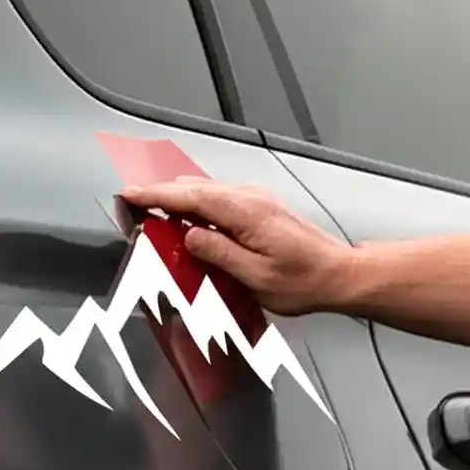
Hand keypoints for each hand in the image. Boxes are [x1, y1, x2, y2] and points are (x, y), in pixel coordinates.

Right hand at [121, 177, 358, 315]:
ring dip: (176, 197)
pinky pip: (218, 197)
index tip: (130, 194)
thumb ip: (218, 254)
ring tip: (151, 207)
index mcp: (246, 213)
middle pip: (194, 187)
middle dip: (159, 192)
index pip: (191, 198)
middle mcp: (250, 198)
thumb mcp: (256, 277)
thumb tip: (188, 237)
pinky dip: (195, 201)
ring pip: (205, 189)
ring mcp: (256, 199)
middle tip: (132, 202)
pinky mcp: (259, 206)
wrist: (339, 274)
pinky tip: (186, 214)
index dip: (156, 195)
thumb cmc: (303, 281)